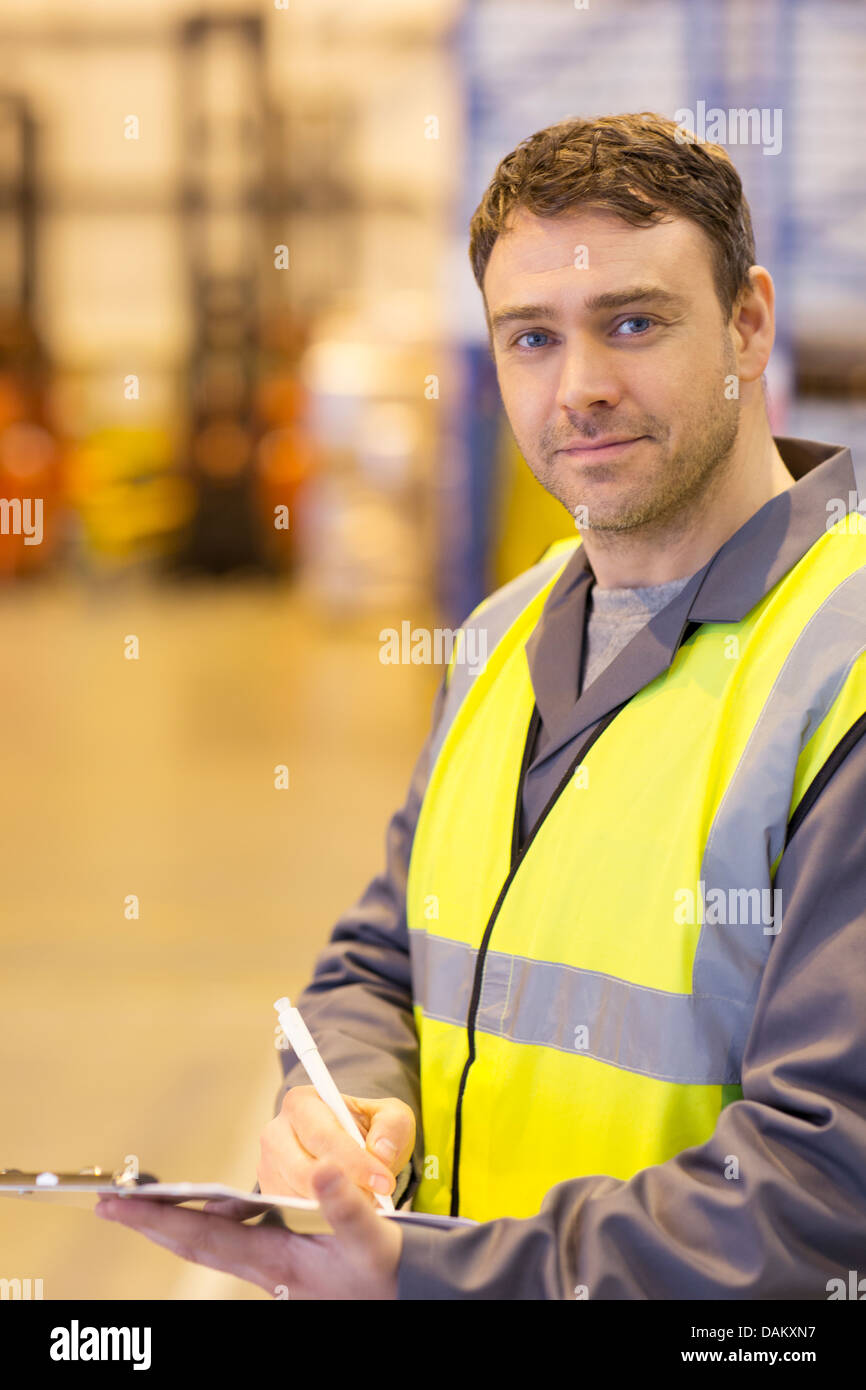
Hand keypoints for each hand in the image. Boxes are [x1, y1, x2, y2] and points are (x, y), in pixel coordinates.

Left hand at [94, 1160, 401, 1298]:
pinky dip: (211, 1223)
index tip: (116, 1204)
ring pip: (214, 1241)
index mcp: (277, 1260)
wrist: (412, 1297)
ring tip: (145, 1204)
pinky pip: (235, 1239)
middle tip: (108, 1203)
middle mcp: (265, 1267)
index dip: (158, 1218)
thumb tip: (322, 1171)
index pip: (203, 1236)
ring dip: (179, 1221)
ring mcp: (272, 1266)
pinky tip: (208, 1211)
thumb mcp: (374, 1241)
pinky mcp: (286, 1260)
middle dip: (153, 1221)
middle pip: (197, 1242)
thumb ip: (347, 1207)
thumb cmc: (390, 1270)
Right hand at [227, 1087, 415, 1213]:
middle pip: (304, 1170)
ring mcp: (268, 1165)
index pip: (322, 1135)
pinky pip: (293, 1213)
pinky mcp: (270, 1193)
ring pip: (298, 1196)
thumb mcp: (392, 1117)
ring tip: (365, 1202)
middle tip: (377, 1200)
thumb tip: (380, 1152)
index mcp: (302, 1102)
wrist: (354, 1150)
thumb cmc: (370, 1129)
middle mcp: (276, 1132)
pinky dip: (321, 1218)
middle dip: (344, 1190)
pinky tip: (345, 1213)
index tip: (383, 1183)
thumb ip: (392, 1127)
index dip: (354, 1161)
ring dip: (334, 1207)